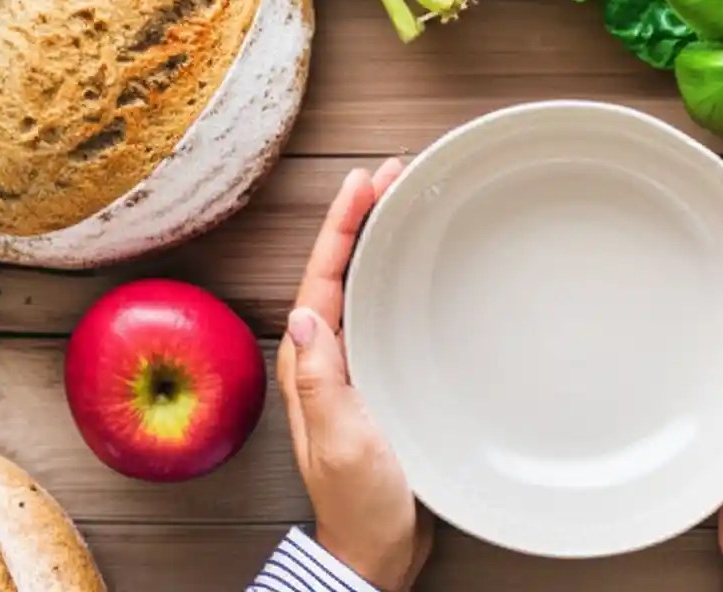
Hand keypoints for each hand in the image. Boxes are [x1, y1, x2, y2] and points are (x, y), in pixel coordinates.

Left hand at [277, 159, 432, 591]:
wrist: (378, 548)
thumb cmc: (363, 501)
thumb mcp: (343, 441)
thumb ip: (322, 382)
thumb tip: (303, 312)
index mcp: (311, 365)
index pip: (321, 278)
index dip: (342, 225)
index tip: (366, 181)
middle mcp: (326, 359)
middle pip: (339, 270)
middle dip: (361, 218)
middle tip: (394, 174)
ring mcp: (353, 368)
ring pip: (361, 287)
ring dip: (378, 242)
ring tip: (406, 204)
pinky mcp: (379, 380)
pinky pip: (383, 313)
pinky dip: (397, 279)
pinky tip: (420, 271)